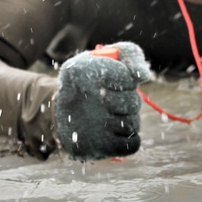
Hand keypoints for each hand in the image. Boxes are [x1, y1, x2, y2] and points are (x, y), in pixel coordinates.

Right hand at [55, 42, 151, 159]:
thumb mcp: (102, 57)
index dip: (126, 80)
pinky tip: (113, 131)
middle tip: (112, 100)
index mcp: (83, 72)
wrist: (57, 114)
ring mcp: (92, 128)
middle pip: (133, 102)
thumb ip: (129, 54)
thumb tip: (145, 75)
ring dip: (127, 119)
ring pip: (134, 123)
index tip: (110, 83)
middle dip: (128, 100)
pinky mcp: (98, 148)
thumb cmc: (87, 81)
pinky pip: (133, 144)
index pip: (128, 78)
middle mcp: (85, 100)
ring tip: (111, 116)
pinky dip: (128, 138)